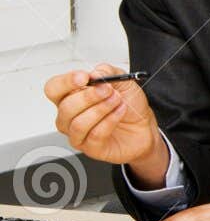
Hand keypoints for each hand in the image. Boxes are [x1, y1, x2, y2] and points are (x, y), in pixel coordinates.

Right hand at [43, 64, 164, 180]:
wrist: (144, 125)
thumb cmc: (128, 104)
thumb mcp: (123, 81)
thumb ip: (108, 72)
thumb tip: (95, 73)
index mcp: (70, 96)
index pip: (53, 88)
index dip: (65, 82)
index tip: (84, 77)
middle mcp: (69, 116)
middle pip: (65, 107)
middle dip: (89, 96)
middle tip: (109, 90)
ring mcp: (78, 134)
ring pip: (77, 123)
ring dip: (101, 109)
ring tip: (117, 101)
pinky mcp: (91, 148)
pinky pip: (94, 135)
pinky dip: (110, 121)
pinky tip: (120, 112)